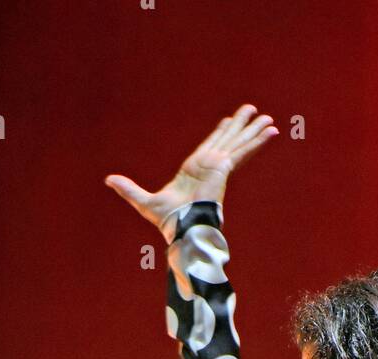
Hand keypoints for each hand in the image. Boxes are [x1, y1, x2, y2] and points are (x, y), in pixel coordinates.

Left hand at [105, 103, 277, 232]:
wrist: (181, 228)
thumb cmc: (167, 221)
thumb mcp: (143, 201)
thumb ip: (129, 189)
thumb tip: (108, 180)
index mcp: (194, 172)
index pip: (210, 148)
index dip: (219, 134)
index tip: (228, 122)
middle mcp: (209, 167)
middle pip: (227, 140)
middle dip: (241, 127)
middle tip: (253, 112)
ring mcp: (218, 167)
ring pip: (238, 143)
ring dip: (253, 130)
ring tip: (269, 119)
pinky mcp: (224, 169)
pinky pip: (242, 151)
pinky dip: (255, 142)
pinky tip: (269, 132)